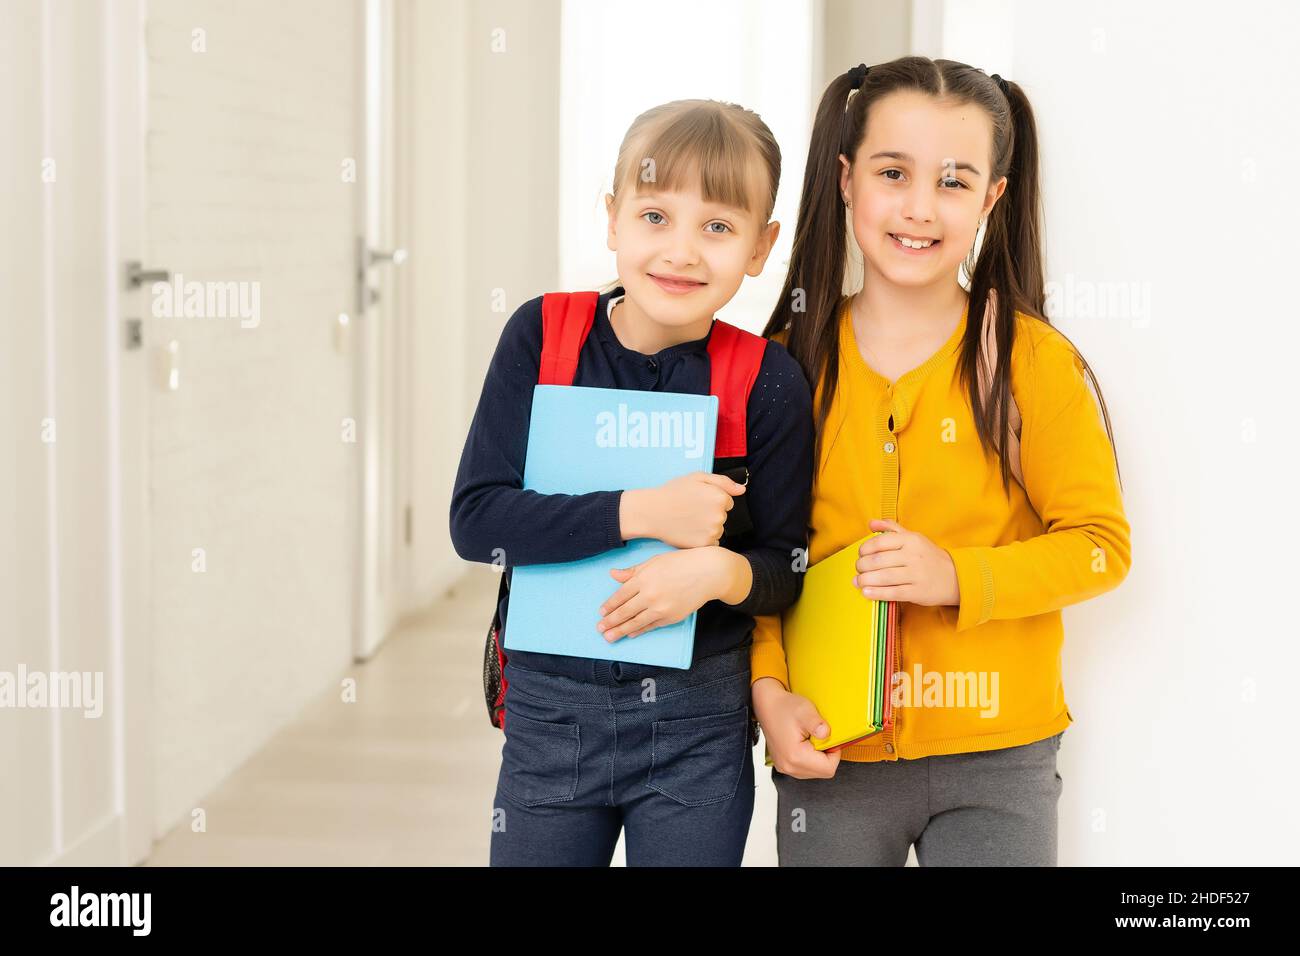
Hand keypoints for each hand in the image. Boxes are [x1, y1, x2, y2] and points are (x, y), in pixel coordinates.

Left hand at [597, 547, 737, 640]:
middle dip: (610, 622)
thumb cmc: (681, 562)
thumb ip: (633, 571)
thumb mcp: (654, 561)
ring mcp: (661, 608)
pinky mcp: (671, 617)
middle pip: (624, 611)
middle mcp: (650, 595)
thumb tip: (613, 574)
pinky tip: (630, 633)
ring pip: (636, 622)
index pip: (620, 595)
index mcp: (643, 578)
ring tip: (609, 637)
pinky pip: (651, 626)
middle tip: (600, 629)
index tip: (601, 613)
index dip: (609, 606)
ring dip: (620, 631)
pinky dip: (639, 631)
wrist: (708, 572)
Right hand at [619, 472, 745, 548]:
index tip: (697, 500)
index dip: (712, 500)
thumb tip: (742, 490)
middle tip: (690, 510)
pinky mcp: (704, 545)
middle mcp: (720, 516)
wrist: (652, 512)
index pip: (726, 502)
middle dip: (710, 514)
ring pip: (717, 530)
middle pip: (722, 517)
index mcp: (720, 497)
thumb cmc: (673, 492)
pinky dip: (702, 539)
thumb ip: (723, 482)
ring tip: (688, 521)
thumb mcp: (697, 477)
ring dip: (707, 528)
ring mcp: (713, 532)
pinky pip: (711, 543)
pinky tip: (689, 532)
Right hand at [751, 678, 840, 778]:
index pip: (828, 769)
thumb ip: (818, 724)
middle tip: (819, 737)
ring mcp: (784, 767)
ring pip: (814, 772)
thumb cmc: (783, 708)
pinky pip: (804, 768)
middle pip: (822, 772)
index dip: (834, 754)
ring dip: (818, 757)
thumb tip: (828, 734)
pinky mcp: (783, 765)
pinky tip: (805, 743)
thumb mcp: (805, 711)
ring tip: (811, 739)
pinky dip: (809, 758)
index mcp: (795, 757)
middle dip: (826, 756)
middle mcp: (788, 766)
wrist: (767, 706)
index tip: (829, 739)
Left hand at [853, 518, 959, 606]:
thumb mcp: (914, 537)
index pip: (879, 542)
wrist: (956, 577)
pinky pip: (893, 593)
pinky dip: (876, 593)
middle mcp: (913, 555)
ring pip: (883, 577)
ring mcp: (916, 574)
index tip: (860, 555)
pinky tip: (866, 592)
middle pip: (878, 560)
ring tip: (857, 581)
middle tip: (858, 569)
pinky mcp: (918, 592)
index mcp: (910, 540)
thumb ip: (891, 528)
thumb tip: (871, 523)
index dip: (864, 549)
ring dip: (865, 580)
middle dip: (862, 566)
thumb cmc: (929, 556)